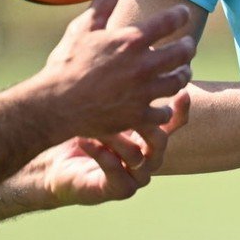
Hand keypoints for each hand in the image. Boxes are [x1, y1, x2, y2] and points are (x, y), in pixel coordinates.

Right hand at [38, 0, 195, 140]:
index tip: (183, 13)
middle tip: (187, 46)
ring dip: (182, 75)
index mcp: (131, 41)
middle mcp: (143, 66)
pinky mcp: (137, 116)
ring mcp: (142, 92)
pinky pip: (163, 113)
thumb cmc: (67, 63)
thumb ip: (103, 3)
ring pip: (178, 82)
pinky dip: (165, 110)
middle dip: (188, 47)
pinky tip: (162, 106)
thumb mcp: (83, 28)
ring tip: (181, 72)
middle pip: (183, 53)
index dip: (180, 15)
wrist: (55, 104)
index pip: (169, 21)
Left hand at [42, 91, 191, 206]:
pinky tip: (85, 140)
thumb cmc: (82, 131)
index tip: (182, 92)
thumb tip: (132, 49)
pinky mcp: (119, 189)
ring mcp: (135, 176)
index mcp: (148, 136)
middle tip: (128, 110)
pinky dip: (103, 156)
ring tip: (96, 126)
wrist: (57, 165)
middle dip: (144, 124)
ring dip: (116, 140)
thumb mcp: (104, 104)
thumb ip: (122, 84)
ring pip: (138, 158)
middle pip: (162, 142)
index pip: (173, 122)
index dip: (181, 109)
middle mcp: (148, 157)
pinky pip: (117, 173)